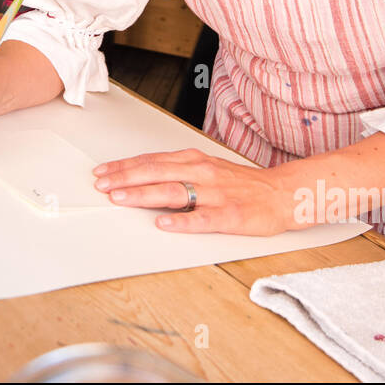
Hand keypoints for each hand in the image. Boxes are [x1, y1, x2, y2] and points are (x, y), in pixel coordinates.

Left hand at [92, 148, 295, 234]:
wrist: (283, 194)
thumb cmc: (242, 184)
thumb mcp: (208, 168)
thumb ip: (179, 172)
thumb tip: (143, 176)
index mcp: (196, 161)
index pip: (152, 161)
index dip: (125, 167)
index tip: (102, 172)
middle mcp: (203, 173)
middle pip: (157, 173)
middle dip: (125, 179)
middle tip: (101, 185)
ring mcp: (216, 194)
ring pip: (174, 192)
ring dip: (144, 195)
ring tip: (120, 199)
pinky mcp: (230, 216)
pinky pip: (203, 219)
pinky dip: (182, 221)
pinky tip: (163, 223)